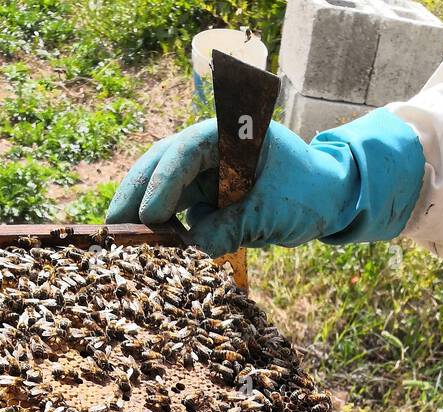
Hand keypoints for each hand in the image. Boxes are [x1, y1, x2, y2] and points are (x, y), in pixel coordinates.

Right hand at [106, 110, 423, 257]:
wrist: (331, 199)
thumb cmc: (308, 193)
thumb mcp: (270, 213)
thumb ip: (230, 228)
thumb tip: (192, 246)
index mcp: (229, 133)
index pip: (185, 152)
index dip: (163, 184)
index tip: (150, 215)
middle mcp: (211, 147)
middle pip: (161, 164)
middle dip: (136, 193)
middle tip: (112, 225)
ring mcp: (206, 172)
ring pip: (163, 187)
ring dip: (142, 213)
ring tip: (118, 239)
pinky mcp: (206, 196)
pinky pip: (176, 210)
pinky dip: (161, 228)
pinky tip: (144, 248)